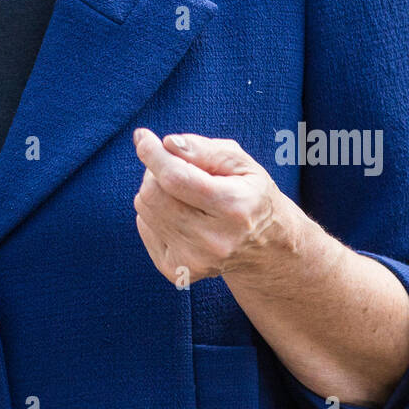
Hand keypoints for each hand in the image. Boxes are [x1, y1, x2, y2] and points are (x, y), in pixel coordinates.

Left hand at [132, 129, 299, 287]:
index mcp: (234, 207)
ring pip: (145, 209)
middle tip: (172, 164)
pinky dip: (154, 212)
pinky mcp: (177, 271)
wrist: (265, 247)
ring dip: (154, 189)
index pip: (176, 179)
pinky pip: (144, 227)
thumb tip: (168, 144)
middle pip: (154, 195)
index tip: (143, 136)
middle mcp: (213, 240)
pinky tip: (179, 212)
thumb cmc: (251, 195)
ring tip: (181, 189)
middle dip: (155, 170)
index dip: (153, 155)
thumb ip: (206, 150)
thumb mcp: (243, 163)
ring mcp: (193, 260)